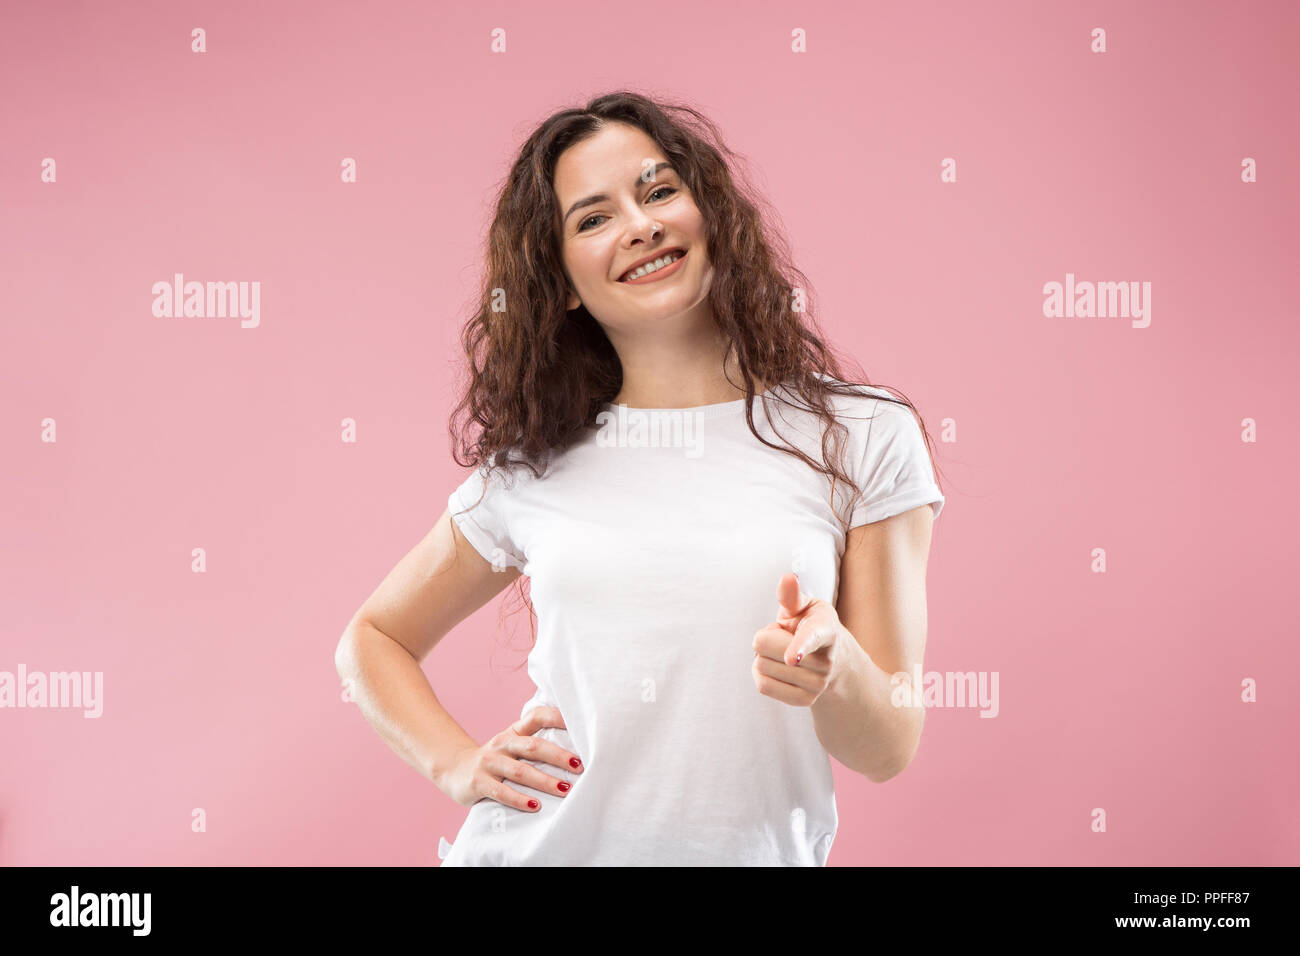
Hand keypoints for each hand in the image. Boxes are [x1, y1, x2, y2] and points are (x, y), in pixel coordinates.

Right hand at [436, 706, 583, 811]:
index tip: (579, 723)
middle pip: (533, 747)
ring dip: (544, 781)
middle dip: (558, 756)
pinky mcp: (478, 782)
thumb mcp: (512, 746)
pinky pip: (501, 792)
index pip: (536, 716)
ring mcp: (489, 762)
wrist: (454, 770)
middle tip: (580, 766)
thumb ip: (536, 745)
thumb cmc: (495, 760)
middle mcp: (502, 744)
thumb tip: (575, 752)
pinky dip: (519, 799)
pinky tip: (535, 806)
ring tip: (565, 789)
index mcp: (514, 732)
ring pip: (520, 771)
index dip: (556, 717)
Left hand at [751, 572, 847, 706]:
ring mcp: (817, 684)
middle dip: (765, 636)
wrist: (833, 662)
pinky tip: (776, 668)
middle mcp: (826, 661)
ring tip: (783, 652)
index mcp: (827, 630)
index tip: (791, 657)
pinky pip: (763, 685)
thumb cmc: (812, 625)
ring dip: (763, 655)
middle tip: (782, 636)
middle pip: (765, 646)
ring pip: (761, 666)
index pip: (811, 637)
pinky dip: (760, 673)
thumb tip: (788, 578)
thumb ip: (792, 596)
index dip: (800, 646)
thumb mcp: (806, 606)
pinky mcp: (804, 700)